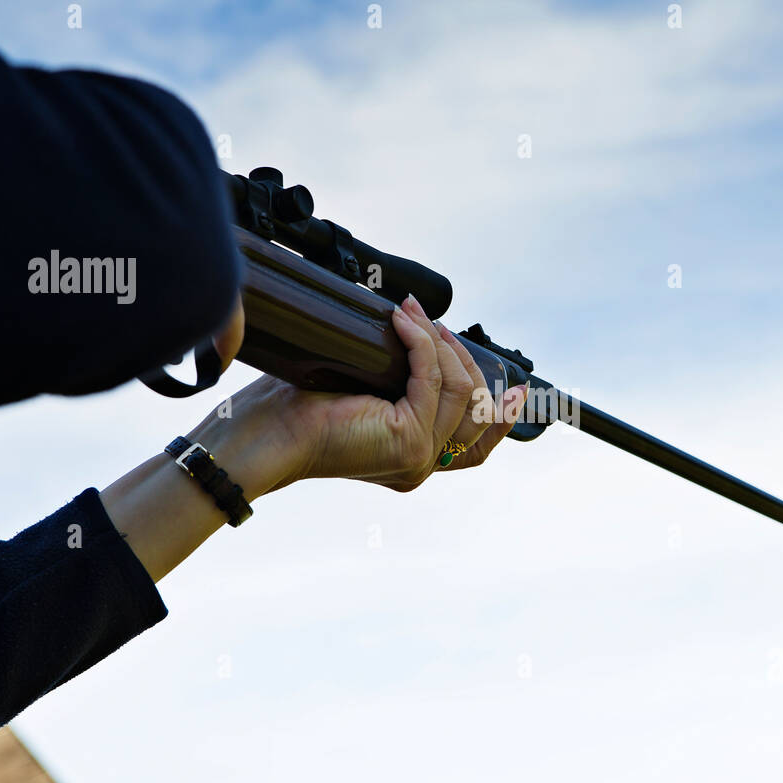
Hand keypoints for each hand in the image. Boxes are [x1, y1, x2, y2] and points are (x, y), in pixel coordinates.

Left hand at [188, 295, 527, 498]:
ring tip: (412, 315)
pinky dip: (423, 344)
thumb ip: (398, 380)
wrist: (266, 433)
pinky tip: (403, 322)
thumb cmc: (295, 410)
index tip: (517, 387)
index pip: (476, 447)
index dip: (502, 416)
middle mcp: (420, 467)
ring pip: (460, 390)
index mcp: (411, 461)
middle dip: (464, 360)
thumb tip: (420, 335)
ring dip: (440, 344)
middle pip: (477, 412)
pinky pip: (433, 380)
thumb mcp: (361, 391)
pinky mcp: (409, 441)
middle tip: (436, 325)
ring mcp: (418, 459)